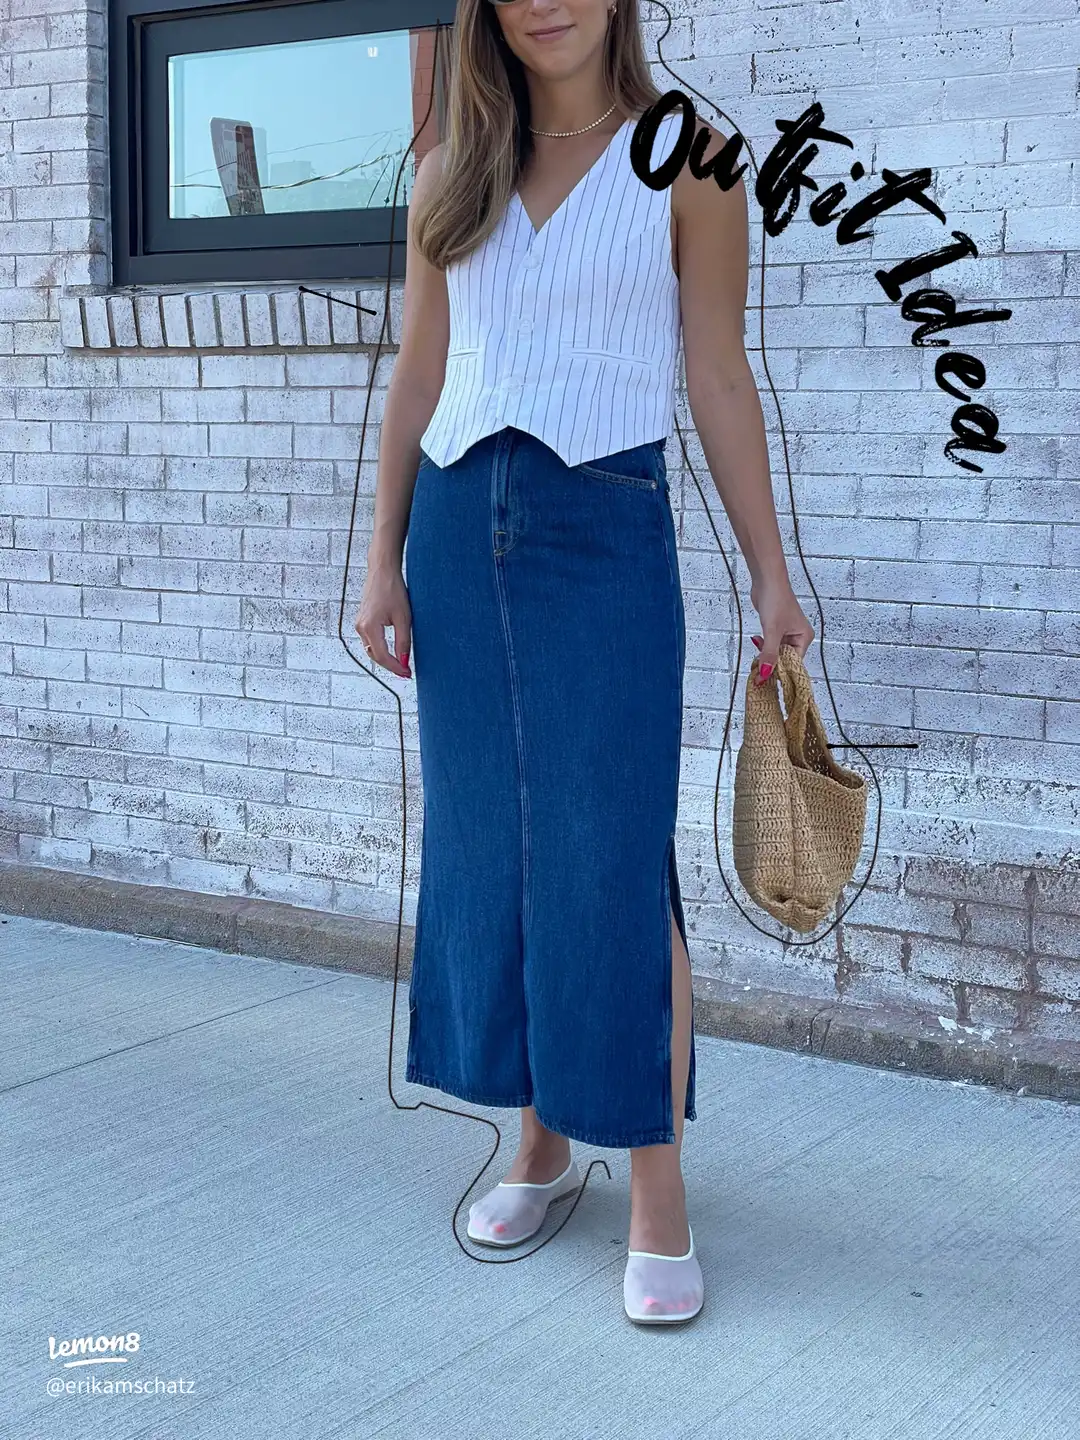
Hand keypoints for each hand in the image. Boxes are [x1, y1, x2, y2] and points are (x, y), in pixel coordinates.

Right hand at [355, 558, 412, 678]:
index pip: (382, 656)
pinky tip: (391, 651)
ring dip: (384, 658)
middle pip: (374, 656)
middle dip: (390, 665)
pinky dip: (380, 649)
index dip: (395, 667)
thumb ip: (403, 642)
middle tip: (405, 672)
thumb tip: (404, 661)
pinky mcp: (362, 621)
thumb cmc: (393, 589)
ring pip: (371, 649)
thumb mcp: (403, 618)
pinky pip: (370, 641)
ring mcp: (359, 624)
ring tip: (400, 664)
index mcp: (369, 627)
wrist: (382, 571)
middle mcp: (360, 627)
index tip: (407, 673)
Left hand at [749, 577, 813, 686]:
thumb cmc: (776, 599)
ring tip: (755, 662)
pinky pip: (770, 643)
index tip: (766, 681)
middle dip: (771, 664)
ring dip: (765, 655)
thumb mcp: (772, 631)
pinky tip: (756, 642)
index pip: (794, 662)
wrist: (766, 579)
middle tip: (757, 674)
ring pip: (776, 651)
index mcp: (804, 637)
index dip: (780, 672)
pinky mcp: (776, 628)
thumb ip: (769, 653)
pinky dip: (763, 646)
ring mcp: (787, 632)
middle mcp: (798, 636)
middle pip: (785, 659)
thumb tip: (765, 673)